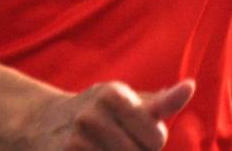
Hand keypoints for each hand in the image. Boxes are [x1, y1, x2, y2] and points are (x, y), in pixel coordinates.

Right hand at [30, 79, 193, 149]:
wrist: (42, 122)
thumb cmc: (98, 111)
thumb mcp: (127, 101)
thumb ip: (160, 102)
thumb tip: (190, 87)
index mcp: (114, 95)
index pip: (156, 138)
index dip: (151, 142)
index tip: (138, 134)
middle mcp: (94, 114)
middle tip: (119, 143)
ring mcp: (77, 138)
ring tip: (106, 147)